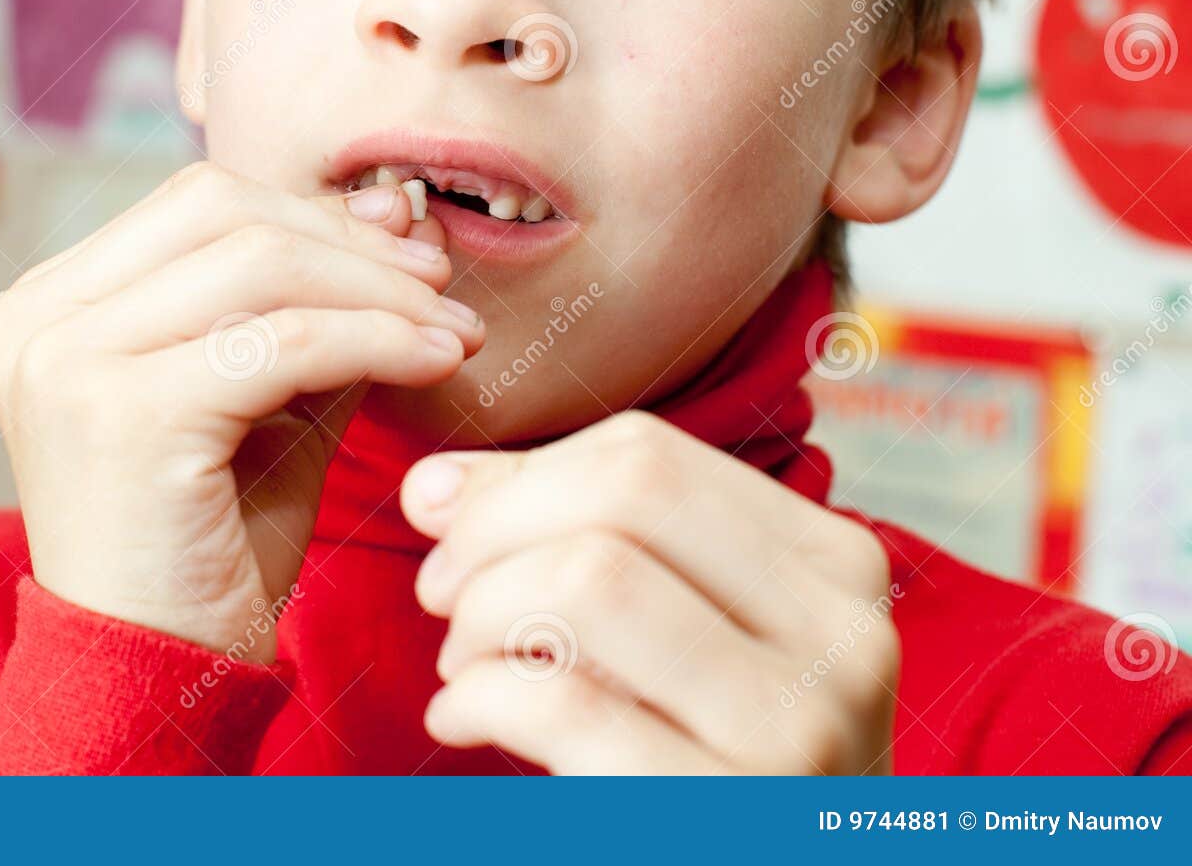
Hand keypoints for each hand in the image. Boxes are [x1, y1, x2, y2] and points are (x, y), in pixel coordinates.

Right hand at [0, 161, 484, 659]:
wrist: (154, 678)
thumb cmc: (209, 545)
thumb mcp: (266, 399)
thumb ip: (318, 304)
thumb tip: (393, 207)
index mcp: (49, 305)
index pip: (199, 204)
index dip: (314, 211)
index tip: (405, 244)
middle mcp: (35, 319)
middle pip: (225, 212)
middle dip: (352, 242)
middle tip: (440, 285)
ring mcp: (66, 360)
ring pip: (263, 265)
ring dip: (381, 290)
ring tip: (454, 331)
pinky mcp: (123, 412)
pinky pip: (287, 343)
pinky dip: (379, 340)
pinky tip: (436, 361)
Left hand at [400, 411, 897, 773]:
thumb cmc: (707, 762)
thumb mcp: (678, 638)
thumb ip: (568, 537)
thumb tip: (431, 487)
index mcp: (836, 564)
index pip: (648, 453)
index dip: (522, 478)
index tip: (453, 526)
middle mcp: (840, 636)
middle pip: (625, 492)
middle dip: (493, 526)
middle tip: (441, 591)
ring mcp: (799, 731)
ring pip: (591, 578)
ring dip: (482, 610)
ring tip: (460, 662)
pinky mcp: (727, 816)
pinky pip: (562, 704)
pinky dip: (477, 696)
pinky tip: (460, 720)